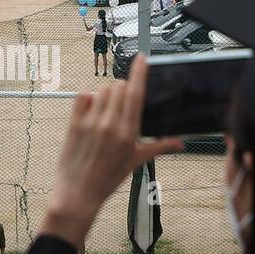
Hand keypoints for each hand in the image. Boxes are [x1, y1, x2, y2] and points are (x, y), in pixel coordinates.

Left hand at [40, 55, 181, 248]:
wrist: (78, 195)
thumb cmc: (108, 180)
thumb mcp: (136, 163)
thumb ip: (159, 147)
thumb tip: (180, 143)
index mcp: (129, 133)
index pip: (136, 94)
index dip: (140, 72)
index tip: (142, 58)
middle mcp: (111, 125)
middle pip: (119, 87)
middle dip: (121, 90)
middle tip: (119, 107)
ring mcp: (91, 124)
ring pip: (102, 90)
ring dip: (105, 96)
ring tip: (104, 114)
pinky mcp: (74, 125)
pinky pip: (82, 96)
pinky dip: (87, 99)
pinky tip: (90, 112)